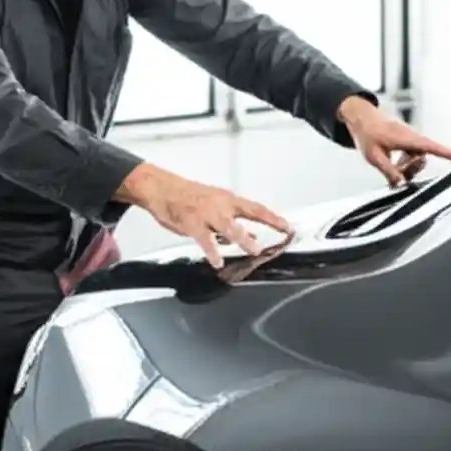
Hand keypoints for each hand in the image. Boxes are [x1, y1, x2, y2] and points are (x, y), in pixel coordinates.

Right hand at [116, 164, 292, 268]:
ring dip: (243, 237)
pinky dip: (212, 251)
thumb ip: (232, 222)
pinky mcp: (191, 223)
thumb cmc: (186, 197)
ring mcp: (206, 213)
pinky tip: (217, 262)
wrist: (161, 189)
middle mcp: (221, 204)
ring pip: (229, 225)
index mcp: (228, 200)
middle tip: (282, 232)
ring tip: (253, 249)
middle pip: (249, 212)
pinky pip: (204, 239)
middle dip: (268, 221)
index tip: (289, 227)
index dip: (274, 218)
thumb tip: (251, 234)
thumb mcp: (213, 207)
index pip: (256, 208)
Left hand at [337, 97, 450, 187]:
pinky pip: (411, 154)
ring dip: (407, 166)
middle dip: (412, 169)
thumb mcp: (373, 156)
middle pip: (421, 156)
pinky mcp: (406, 140)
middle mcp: (411, 137)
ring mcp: (409, 138)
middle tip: (397, 176)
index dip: (444, 152)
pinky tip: (393, 165)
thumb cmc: (367, 135)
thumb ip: (388, 171)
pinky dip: (404, 162)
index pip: (428, 146)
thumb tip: (400, 185)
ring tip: (392, 169)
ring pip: (416, 157)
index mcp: (405, 138)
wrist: (361, 118)